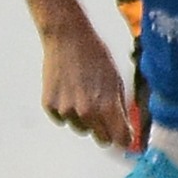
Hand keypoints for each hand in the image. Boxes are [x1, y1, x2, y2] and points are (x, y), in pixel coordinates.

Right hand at [39, 9, 132, 147]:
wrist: (68, 38)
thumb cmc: (97, 57)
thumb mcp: (117, 80)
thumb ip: (122, 108)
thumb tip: (127, 133)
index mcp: (108, 105)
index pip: (121, 139)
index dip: (125, 138)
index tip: (126, 137)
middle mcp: (87, 112)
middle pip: (102, 140)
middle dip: (107, 131)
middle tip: (104, 112)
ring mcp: (66, 111)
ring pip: (81, 129)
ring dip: (85, 118)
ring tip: (83, 92)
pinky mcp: (50, 107)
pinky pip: (63, 120)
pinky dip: (66, 111)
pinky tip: (68, 89)